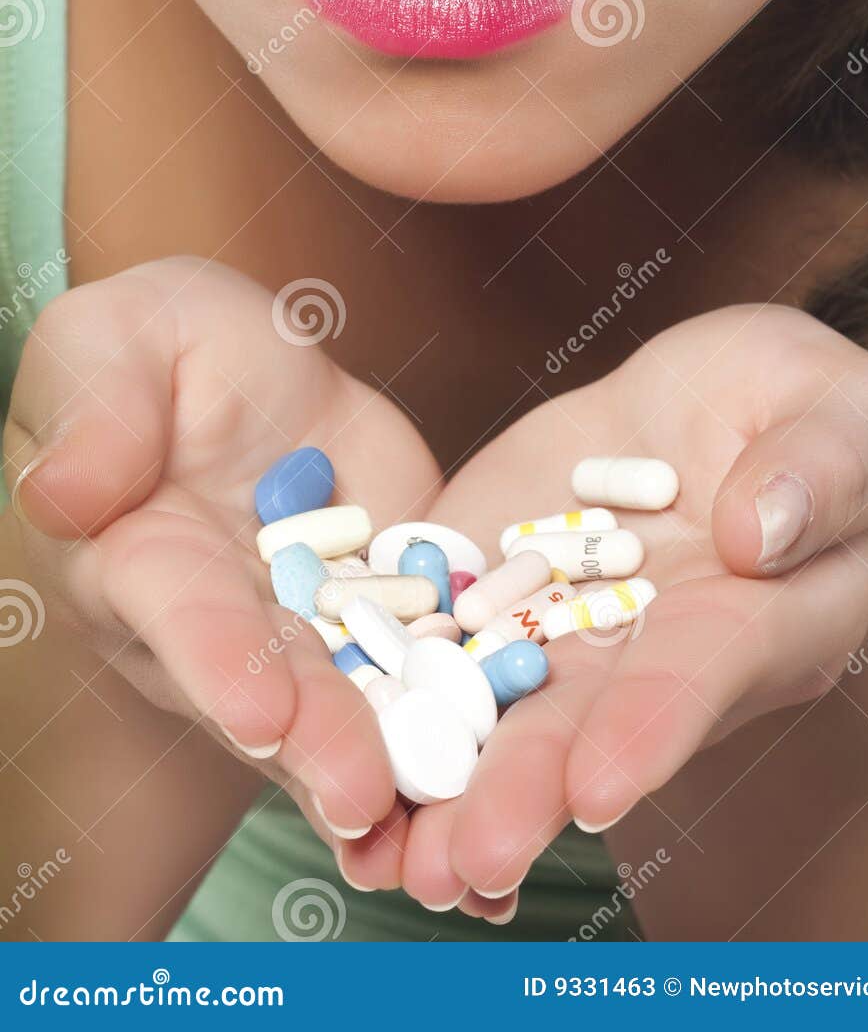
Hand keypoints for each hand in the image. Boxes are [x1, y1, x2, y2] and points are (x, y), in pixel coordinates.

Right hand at [3, 256, 441, 840]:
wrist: (254, 372)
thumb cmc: (156, 347)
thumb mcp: (117, 338)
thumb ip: (99, 412)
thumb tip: (61, 492)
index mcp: (144, 558)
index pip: (180, 614)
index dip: (219, 660)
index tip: (259, 713)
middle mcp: (229, 624)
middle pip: (279, 685)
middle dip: (323, 742)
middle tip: (369, 795)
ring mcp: (317, 631)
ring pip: (362, 700)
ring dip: (402, 763)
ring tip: (451, 815)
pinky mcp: (398, 614)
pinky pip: (435, 668)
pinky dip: (473, 722)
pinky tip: (519, 777)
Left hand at [334, 303, 867, 914]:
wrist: (714, 399)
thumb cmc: (808, 408)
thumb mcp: (841, 416)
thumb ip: (818, 470)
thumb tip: (762, 529)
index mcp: (758, 624)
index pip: (704, 677)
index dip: (653, 730)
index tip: (599, 787)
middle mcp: (651, 654)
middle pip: (585, 728)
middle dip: (522, 793)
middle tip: (461, 863)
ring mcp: (563, 626)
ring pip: (497, 708)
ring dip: (440, 779)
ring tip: (382, 850)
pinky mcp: (491, 583)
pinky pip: (433, 634)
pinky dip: (383, 687)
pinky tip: (325, 737)